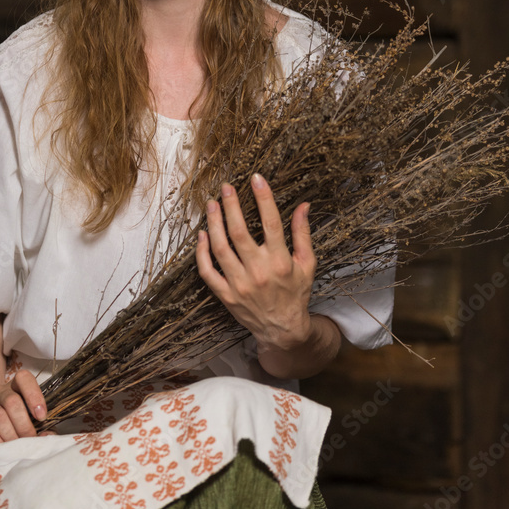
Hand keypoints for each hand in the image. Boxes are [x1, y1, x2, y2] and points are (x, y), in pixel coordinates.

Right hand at [0, 370, 49, 444]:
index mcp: (15, 387)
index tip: (42, 417)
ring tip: (16, 447)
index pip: (24, 378)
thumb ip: (41, 428)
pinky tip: (0, 446)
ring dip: (10, 433)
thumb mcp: (28, 422)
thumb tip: (47, 437)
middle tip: (29, 440)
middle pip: (12, 401)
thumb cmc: (12, 424)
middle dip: (24, 424)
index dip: (34, 395)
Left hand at [195, 173, 315, 353]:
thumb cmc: (296, 293)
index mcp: (280, 262)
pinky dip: (201, 252)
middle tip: (226, 187)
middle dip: (231, 206)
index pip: (271, 223)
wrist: (282, 330)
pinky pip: (208, 271)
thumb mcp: (307, 264)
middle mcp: (258, 272)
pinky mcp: (225, 295)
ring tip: (212, 204)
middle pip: (239, 232)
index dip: (263, 198)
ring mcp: (239, 284)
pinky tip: (201, 235)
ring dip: (213, 223)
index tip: (256, 178)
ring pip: (220, 248)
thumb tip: (304, 205)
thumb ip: (303, 234)